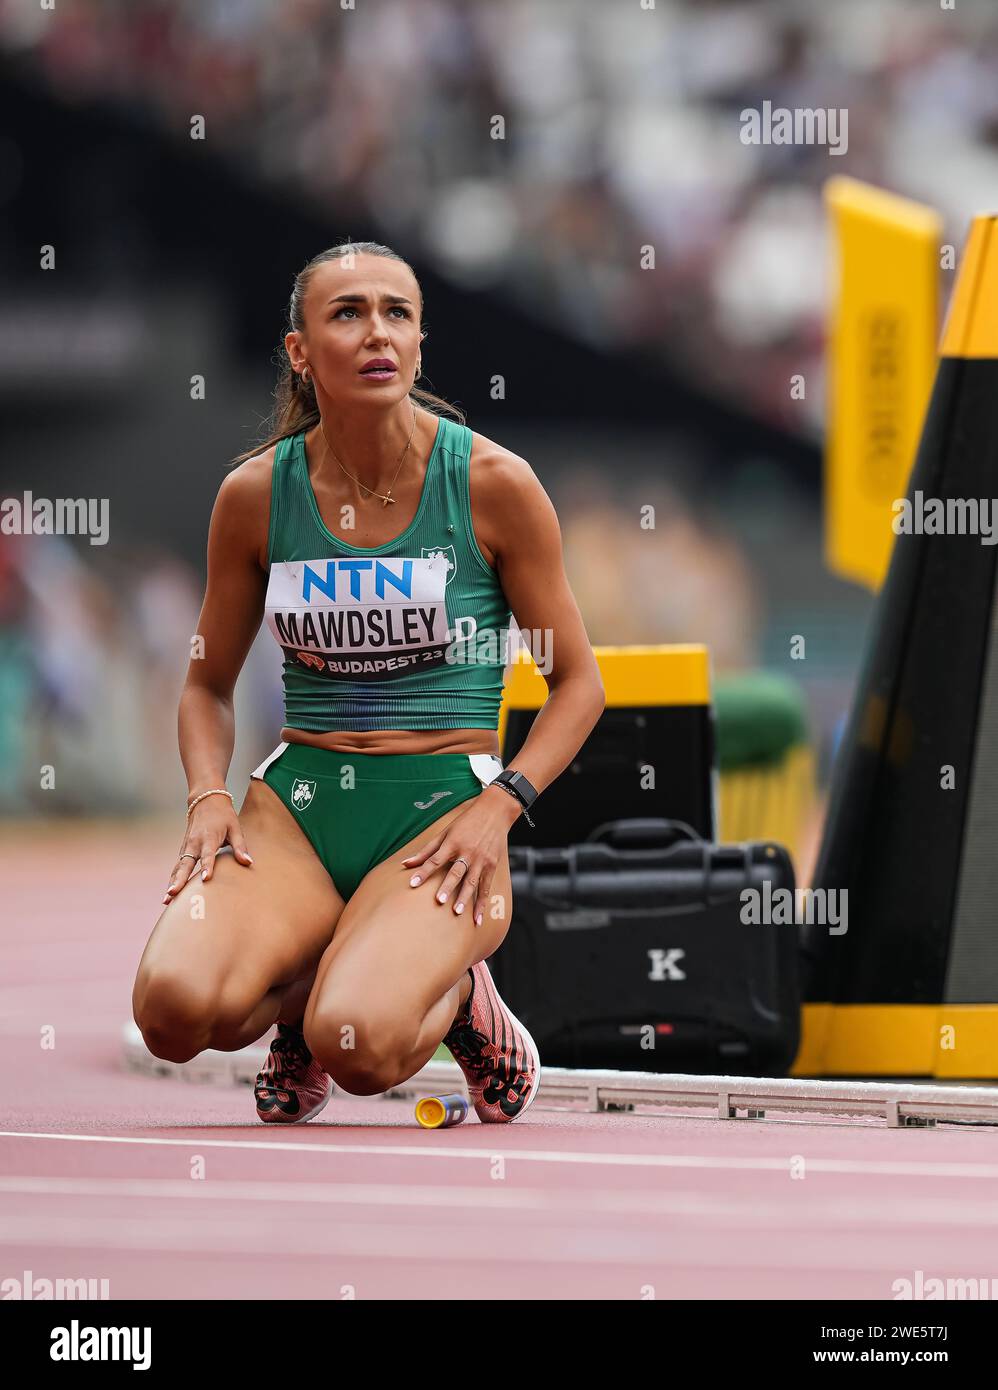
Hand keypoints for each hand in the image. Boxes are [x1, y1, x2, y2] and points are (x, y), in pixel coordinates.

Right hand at [163, 796, 252, 903]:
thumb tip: (248, 863)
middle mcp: (194, 843)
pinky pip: (177, 867)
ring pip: (178, 867)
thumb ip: (241, 847)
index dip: (207, 866)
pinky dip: (173, 879)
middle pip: (186, 864)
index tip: (205, 879)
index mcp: (209, 838)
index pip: (208, 854)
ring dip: (172, 882)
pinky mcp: (184, 850)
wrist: (205, 801)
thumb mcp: (235, 828)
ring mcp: (186, 847)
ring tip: (167, 900)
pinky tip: (169, 893)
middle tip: (173, 893)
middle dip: (179, 879)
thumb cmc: (223, 816)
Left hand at [401, 788, 516, 926]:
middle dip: (448, 887)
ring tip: (457, 912)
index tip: (413, 883)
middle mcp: (468, 852)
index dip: (424, 871)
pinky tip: (477, 918)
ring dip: (465, 898)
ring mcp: (481, 860)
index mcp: (453, 842)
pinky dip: (482, 904)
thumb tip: (405, 864)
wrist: (494, 812)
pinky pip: (486, 888)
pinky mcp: (492, 866)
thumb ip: (426, 851)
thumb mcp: (445, 832)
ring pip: (472, 882)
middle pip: (456, 872)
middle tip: (440, 901)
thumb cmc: (466, 822)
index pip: (435, 859)